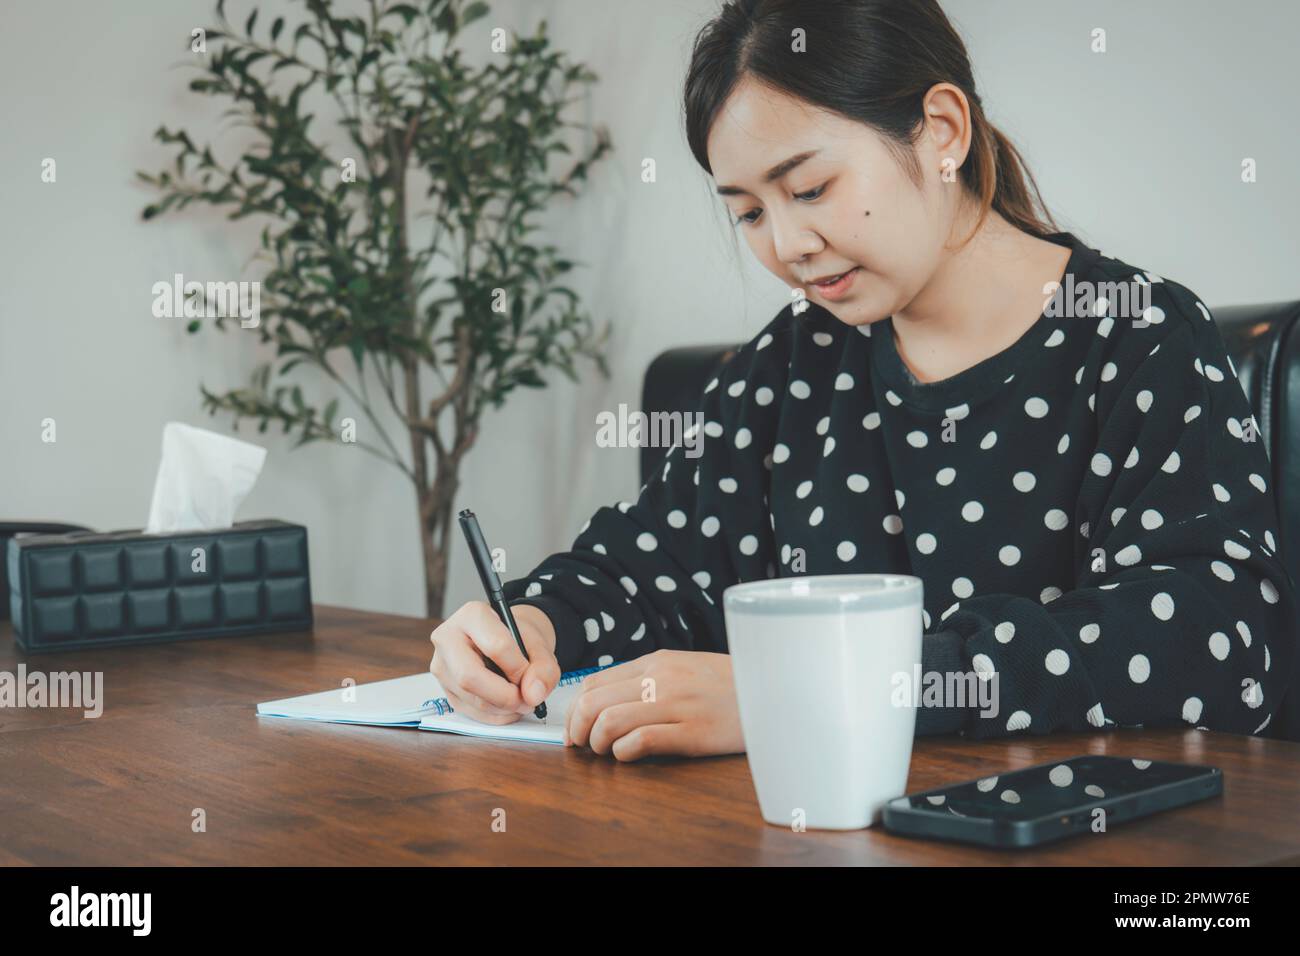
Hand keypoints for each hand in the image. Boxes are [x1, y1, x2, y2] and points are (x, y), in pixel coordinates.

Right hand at [429, 602, 559, 724]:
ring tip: (522, 701)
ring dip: (503, 708)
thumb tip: (533, 695)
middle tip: (527, 700)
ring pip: (471, 698)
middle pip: (470, 676)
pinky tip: (509, 707)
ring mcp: (442, 666)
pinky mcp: (445, 689)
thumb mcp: (539, 645)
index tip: (531, 676)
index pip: (495, 646)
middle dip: (505, 696)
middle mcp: (448, 638)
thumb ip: (544, 668)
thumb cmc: (517, 639)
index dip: (518, 668)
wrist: (505, 641)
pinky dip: (496, 716)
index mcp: (472, 615)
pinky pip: (470, 712)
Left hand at [564, 650, 744, 760]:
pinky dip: (623, 753)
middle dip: (578, 729)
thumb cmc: (730, 684)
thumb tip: (609, 699)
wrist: (776, 690)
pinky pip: (640, 741)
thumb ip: (651, 677)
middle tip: (582, 746)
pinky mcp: (693, 731)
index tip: (574, 729)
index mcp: (657, 661)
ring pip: (610, 721)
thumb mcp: (686, 667)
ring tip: (607, 753)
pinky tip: (628, 756)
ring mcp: (677, 704)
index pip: (594, 681)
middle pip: (594, 702)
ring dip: (598, 744)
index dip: (575, 709)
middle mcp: (662, 678)